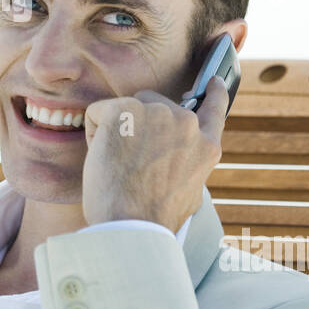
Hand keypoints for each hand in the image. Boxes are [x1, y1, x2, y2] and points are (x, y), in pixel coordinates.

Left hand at [80, 75, 228, 232]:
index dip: (214, 93)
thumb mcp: (189, 195)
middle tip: (131, 163)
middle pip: (154, 104)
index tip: (214, 82)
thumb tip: (178, 163)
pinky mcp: (126, 110)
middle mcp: (186, 123)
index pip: (215, 109)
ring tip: (118, 166)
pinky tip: (103, 160)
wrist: (131, 226)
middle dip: (138, 125)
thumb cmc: (152, 220)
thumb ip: (188, 168)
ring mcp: (158, 113)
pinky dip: (93, 135)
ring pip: (125, 107)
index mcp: (205, 146)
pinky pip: (97, 113)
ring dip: (115, 131)